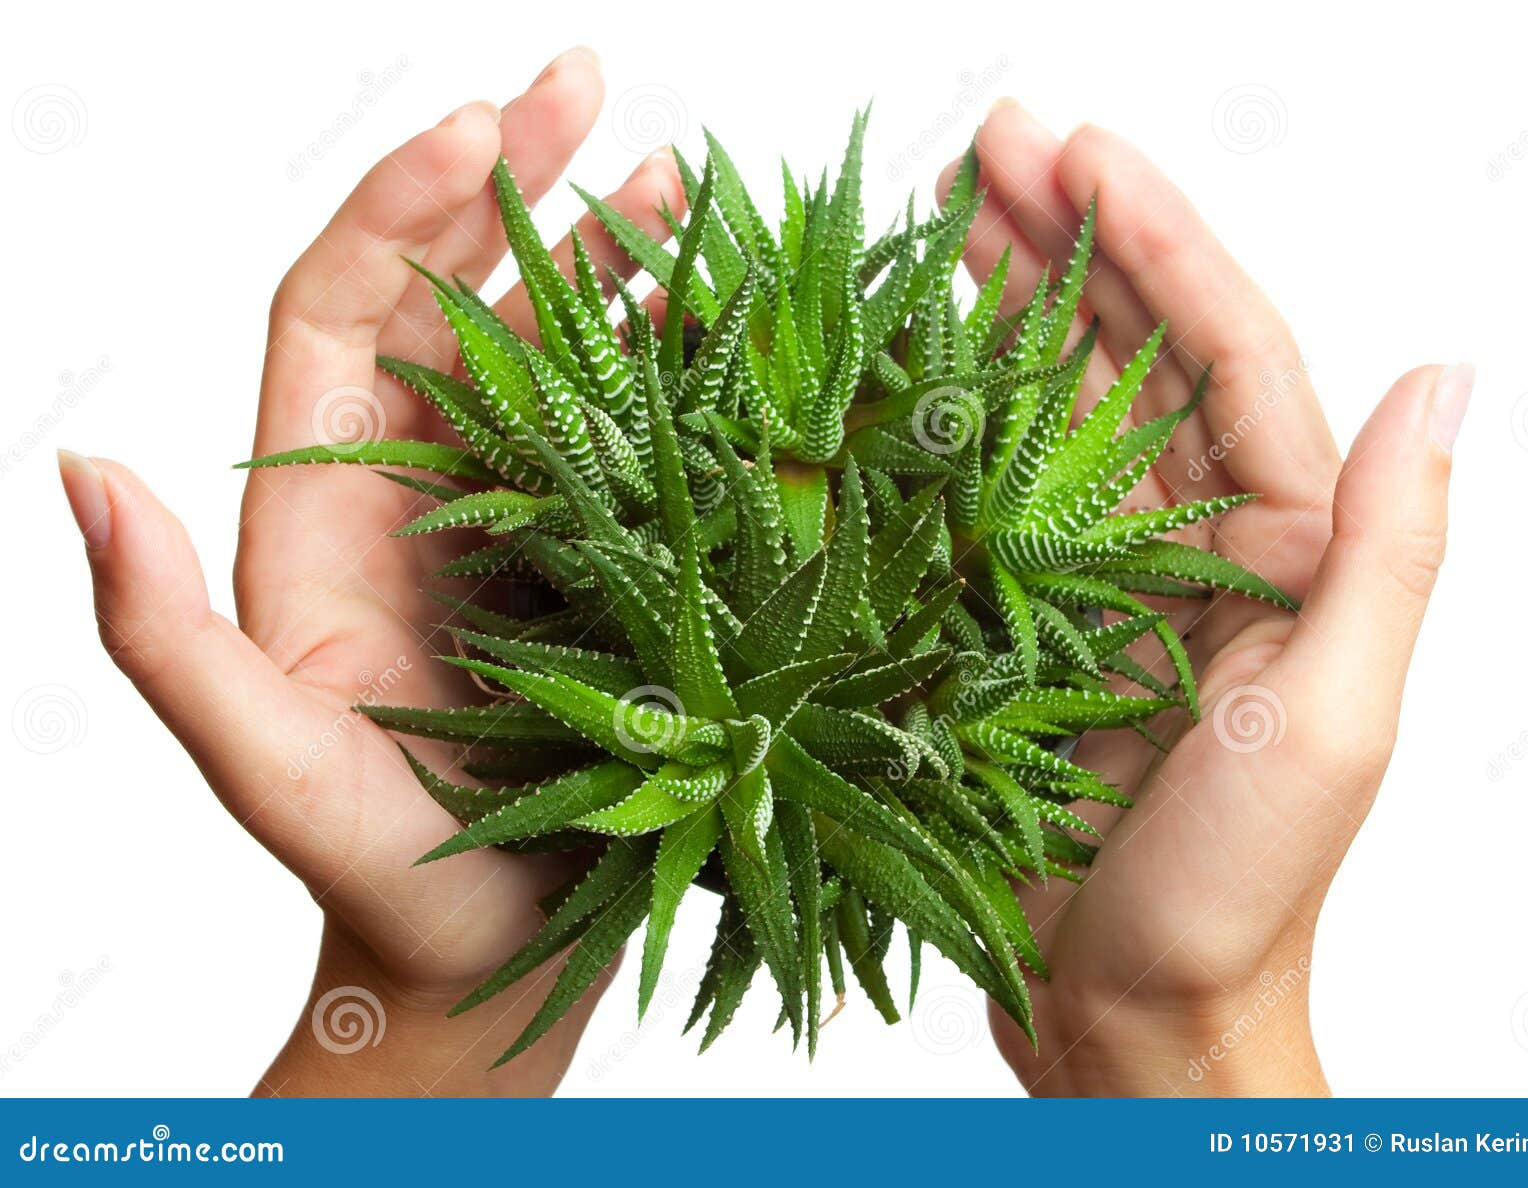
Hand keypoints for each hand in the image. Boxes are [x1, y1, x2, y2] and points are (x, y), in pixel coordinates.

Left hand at [57, 47, 686, 1096]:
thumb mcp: (256, 762)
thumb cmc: (374, 870)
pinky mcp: (602, 558)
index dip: (401, 210)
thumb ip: (158, 632)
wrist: (485, 947)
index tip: (477, 128)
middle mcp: (419, 492)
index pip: (345, 313)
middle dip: (514, 183)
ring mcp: (518, 518)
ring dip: (609, 257)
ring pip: (556, 354)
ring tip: (675, 182)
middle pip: (457, 300)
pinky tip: (725, 316)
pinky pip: (635, 439)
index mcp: (324, 511)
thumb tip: (81, 468)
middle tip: (590, 88)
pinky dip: (678, 366)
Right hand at [943, 103, 1469, 1095]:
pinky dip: (930, 429)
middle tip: (986, 150)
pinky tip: (885, 369)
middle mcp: (1184, 549)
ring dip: (995, 311)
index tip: (1078, 152)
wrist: (1126, 1018)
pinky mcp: (1005, 633)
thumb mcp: (1332, 717)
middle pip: (1124, 360)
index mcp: (1279, 550)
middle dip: (1062, 243)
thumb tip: (1440, 373)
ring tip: (937, 220)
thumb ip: (1388, 544)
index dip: (1154, 243)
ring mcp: (1086, 586)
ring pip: (1042, 415)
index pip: (1220, 355)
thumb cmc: (1235, 895)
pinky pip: (967, 507)